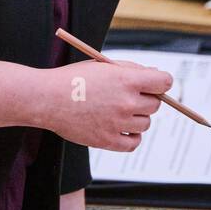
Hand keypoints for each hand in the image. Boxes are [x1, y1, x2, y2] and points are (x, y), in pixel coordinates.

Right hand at [39, 60, 171, 151]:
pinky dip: (131, 137)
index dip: (161, 82)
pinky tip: (121, 128)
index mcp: (126, 80)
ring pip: (145, 123)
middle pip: (155, 104)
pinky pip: (134, 143)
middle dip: (146, 99)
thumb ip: (132, 70)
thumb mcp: (104, 66)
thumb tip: (156, 76)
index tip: (155, 84)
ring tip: (118, 111)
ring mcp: (118, 124)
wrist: (47, 99)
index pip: (163, 82)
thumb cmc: (74, 79)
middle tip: (127, 96)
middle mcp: (126, 102)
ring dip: (137, 117)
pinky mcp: (108, 141)